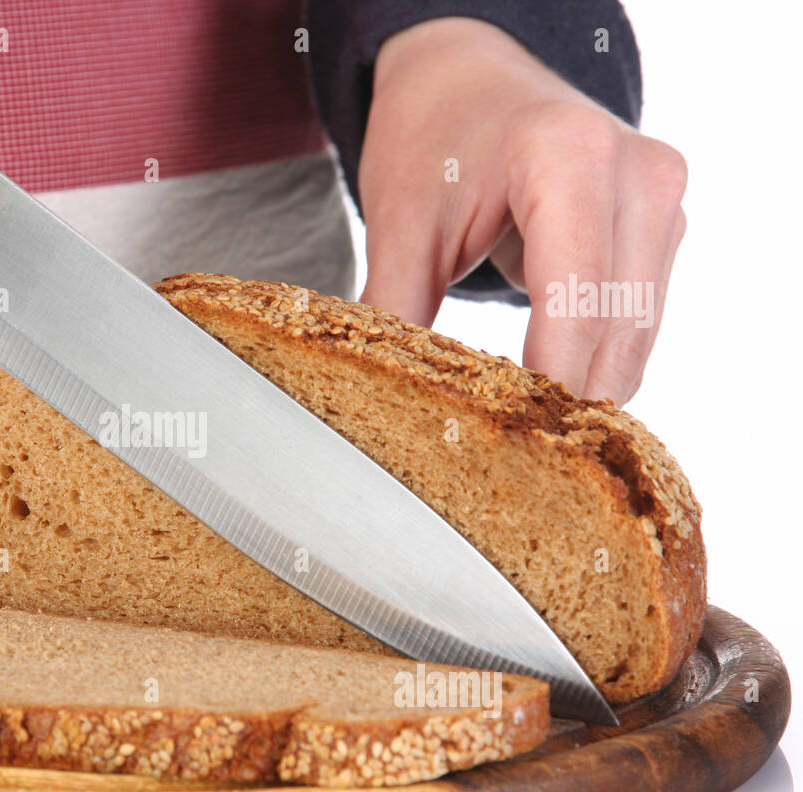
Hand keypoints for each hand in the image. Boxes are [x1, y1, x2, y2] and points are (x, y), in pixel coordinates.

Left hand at [360, 17, 686, 404]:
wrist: (467, 78)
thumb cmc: (433, 138)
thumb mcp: (399, 222)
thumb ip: (394, 310)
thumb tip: (388, 396)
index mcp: (567, 157)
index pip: (576, 299)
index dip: (550, 382)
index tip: (513, 442)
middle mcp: (636, 174)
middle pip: (614, 328)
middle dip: (565, 398)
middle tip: (507, 453)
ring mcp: (660, 199)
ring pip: (635, 335)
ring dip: (586, 388)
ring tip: (523, 432)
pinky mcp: (664, 227)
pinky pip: (638, 321)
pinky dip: (596, 361)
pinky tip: (548, 391)